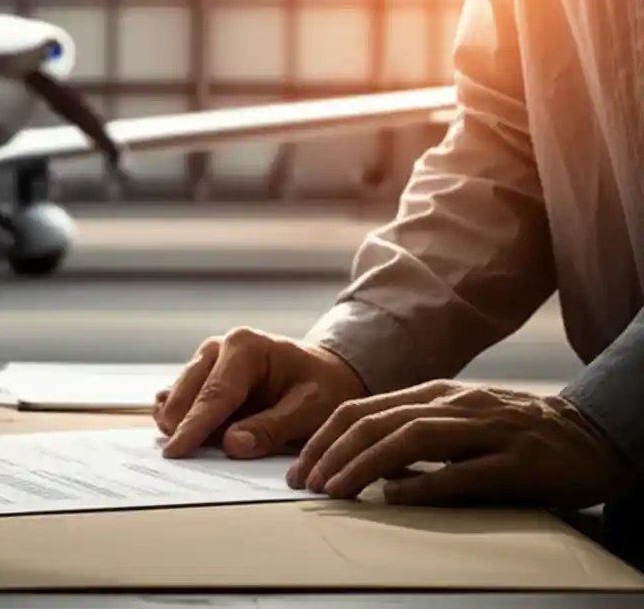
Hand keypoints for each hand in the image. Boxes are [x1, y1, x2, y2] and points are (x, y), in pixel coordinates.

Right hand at [154, 328, 367, 458]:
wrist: (326, 376)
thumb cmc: (323, 389)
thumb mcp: (311, 411)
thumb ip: (272, 428)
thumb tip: (232, 445)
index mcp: (245, 347)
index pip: (215, 394)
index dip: (194, 426)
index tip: (175, 451)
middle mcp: (217, 348)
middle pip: (186, 395)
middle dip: (182, 427)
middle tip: (188, 461)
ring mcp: (204, 361)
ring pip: (176, 399)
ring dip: (184, 426)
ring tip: (206, 448)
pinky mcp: (198, 377)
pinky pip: (178, 402)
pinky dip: (183, 422)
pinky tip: (201, 437)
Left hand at [286, 380, 635, 506]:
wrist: (592, 435)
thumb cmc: (515, 434)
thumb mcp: (459, 425)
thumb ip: (415, 439)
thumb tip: (371, 472)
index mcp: (436, 394)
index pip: (363, 408)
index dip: (325, 437)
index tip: (300, 467)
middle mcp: (456, 404)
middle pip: (378, 420)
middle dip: (334, 452)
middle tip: (307, 482)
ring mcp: (487, 429)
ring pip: (411, 438)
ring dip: (365, 465)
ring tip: (336, 490)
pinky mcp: (517, 460)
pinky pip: (462, 472)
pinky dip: (424, 486)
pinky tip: (394, 499)